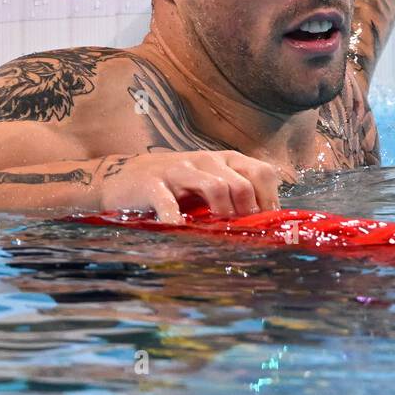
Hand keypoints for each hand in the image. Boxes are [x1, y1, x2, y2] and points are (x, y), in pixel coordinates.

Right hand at [96, 150, 282, 223]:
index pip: (263, 173)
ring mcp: (179, 169)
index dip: (269, 201)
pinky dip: (178, 221)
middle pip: (243, 184)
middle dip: (247, 214)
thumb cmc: (175, 187)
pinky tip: (181, 233)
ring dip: (222, 216)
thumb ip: (234, 197)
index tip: (265, 225)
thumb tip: (267, 224)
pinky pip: (170, 203)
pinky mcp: (153, 183)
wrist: (124, 178)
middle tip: (240, 234)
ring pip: (216, 187)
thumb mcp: (209, 185)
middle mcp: (207, 160)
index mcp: (226, 160)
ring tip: (218, 234)